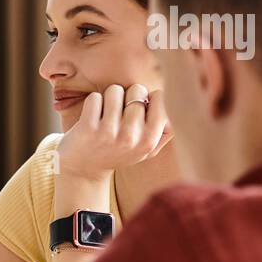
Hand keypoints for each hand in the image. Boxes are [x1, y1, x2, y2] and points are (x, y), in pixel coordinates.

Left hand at [55, 83, 171, 182]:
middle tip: (120, 112)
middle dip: (128, 95)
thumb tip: (178, 105)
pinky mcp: (88, 128)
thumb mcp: (146, 149)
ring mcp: (109, 133)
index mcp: (149, 140)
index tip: (140, 108)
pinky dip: (93, 103)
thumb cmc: (118, 153)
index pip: (161, 98)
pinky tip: (92, 117)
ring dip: (109, 97)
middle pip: (137, 90)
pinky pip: (95, 98)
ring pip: (115, 90)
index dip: (149, 97)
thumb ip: (165, 130)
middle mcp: (131, 137)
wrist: (83, 170)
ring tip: (106, 114)